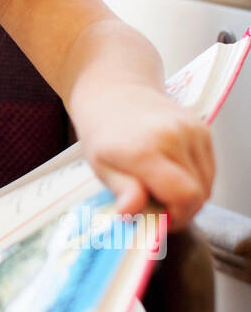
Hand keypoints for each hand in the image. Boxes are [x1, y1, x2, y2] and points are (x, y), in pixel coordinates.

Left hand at [73, 82, 215, 231]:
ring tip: (163, 189)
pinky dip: (196, 179)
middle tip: (158, 206)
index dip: (177, 217)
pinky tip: (173, 174)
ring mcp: (193, 130)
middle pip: (200, 194)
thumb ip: (122, 191)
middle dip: (182, 209)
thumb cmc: (103, 132)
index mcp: (147, 150)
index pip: (185, 196)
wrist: (115, 91)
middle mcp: (176, 137)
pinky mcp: (203, 127)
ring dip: (190, 195)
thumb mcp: (101, 166)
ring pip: (208, 183)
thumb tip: (130, 212)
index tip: (159, 220)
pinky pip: (209, 168)